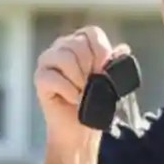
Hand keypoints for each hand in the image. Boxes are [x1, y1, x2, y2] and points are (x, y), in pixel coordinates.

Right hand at [33, 25, 126, 148]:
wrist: (80, 130)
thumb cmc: (94, 103)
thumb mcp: (110, 81)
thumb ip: (115, 64)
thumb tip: (123, 50)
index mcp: (81, 43)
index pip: (92, 33)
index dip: (101, 51)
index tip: (104, 70)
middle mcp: (62, 47)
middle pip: (78, 45)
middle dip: (90, 68)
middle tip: (93, 85)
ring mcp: (48, 61)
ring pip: (65, 58)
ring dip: (79, 79)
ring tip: (83, 93)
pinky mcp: (40, 78)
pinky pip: (53, 77)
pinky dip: (69, 91)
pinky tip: (74, 99)